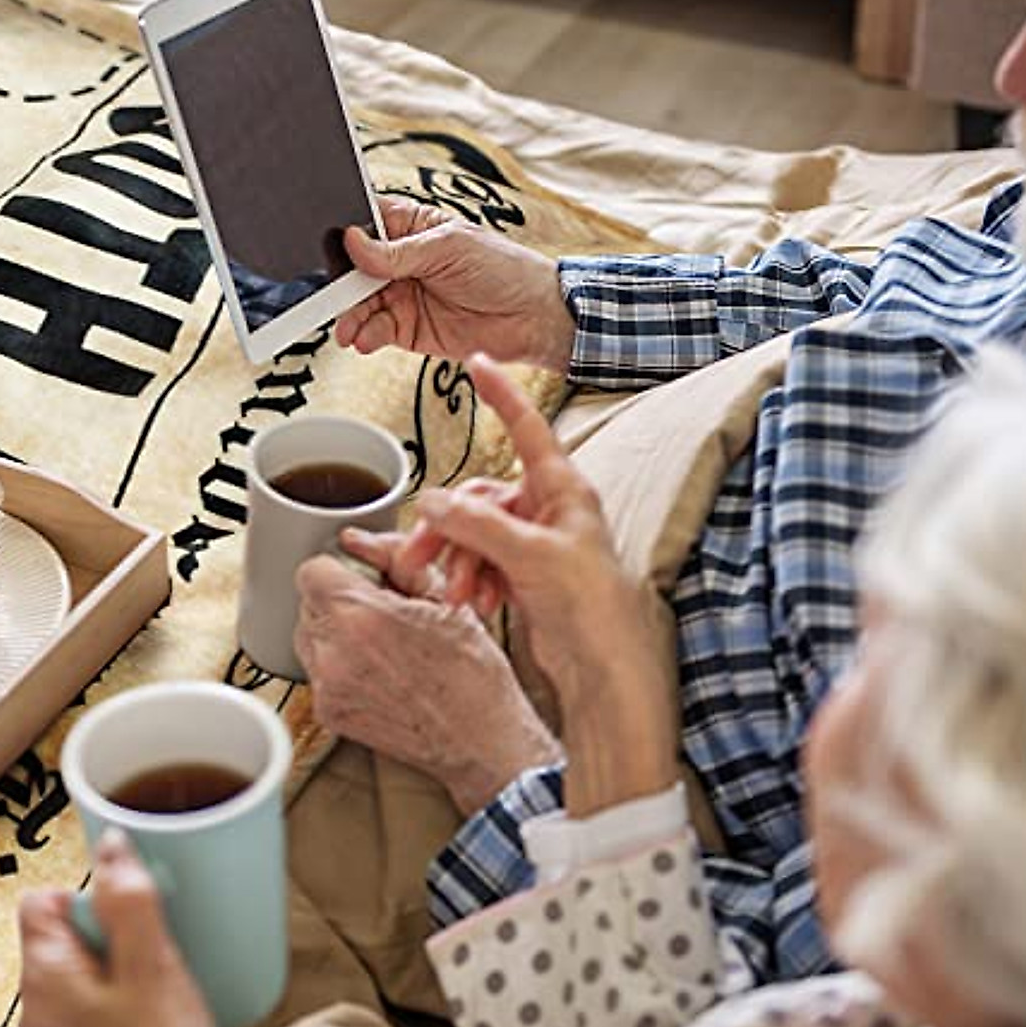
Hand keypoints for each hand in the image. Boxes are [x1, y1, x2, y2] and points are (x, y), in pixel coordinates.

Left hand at [19, 829, 231, 1026]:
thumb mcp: (151, 963)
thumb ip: (128, 901)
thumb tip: (112, 846)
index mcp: (44, 980)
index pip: (41, 900)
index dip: (89, 887)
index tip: (130, 892)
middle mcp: (43, 1005)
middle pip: (69, 924)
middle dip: (117, 916)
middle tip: (156, 932)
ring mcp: (67, 1025)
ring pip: (92, 953)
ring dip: (130, 945)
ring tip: (165, 959)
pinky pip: (106, 983)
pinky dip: (135, 974)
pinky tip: (164, 986)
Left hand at [293, 550, 562, 815]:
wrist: (481, 740)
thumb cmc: (473, 673)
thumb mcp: (445, 598)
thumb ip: (395, 558)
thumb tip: (358, 540)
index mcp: (362, 616)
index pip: (312, 571)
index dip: (341, 570)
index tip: (363, 579)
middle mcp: (335, 653)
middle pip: (308, 604)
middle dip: (340, 601)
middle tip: (384, 614)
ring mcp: (328, 688)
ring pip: (310, 637)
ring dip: (336, 633)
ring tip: (384, 645)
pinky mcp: (329, 713)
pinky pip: (319, 672)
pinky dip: (341, 666)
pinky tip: (381, 671)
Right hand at [336, 196, 574, 371]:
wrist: (532, 317)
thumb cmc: (503, 269)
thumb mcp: (449, 247)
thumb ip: (399, 251)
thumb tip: (354, 242)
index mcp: (411, 227)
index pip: (365, 222)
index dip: (345, 233)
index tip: (332, 246)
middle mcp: (401, 261)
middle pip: (354, 268)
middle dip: (341, 283)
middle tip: (334, 297)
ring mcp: (403, 295)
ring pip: (360, 303)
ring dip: (350, 315)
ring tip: (348, 327)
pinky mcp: (408, 329)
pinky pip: (376, 330)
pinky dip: (366, 335)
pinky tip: (365, 338)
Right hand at [398, 354, 678, 815]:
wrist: (604, 666)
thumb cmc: (591, 603)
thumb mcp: (531, 556)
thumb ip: (479, 524)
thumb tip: (432, 501)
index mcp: (564, 488)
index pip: (528, 428)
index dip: (502, 394)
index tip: (478, 360)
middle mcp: (550, 509)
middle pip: (480, 497)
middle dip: (450, 528)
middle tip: (420, 558)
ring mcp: (538, 542)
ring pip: (476, 534)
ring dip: (459, 561)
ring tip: (455, 595)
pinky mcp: (527, 574)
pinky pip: (483, 562)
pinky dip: (472, 579)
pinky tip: (473, 604)